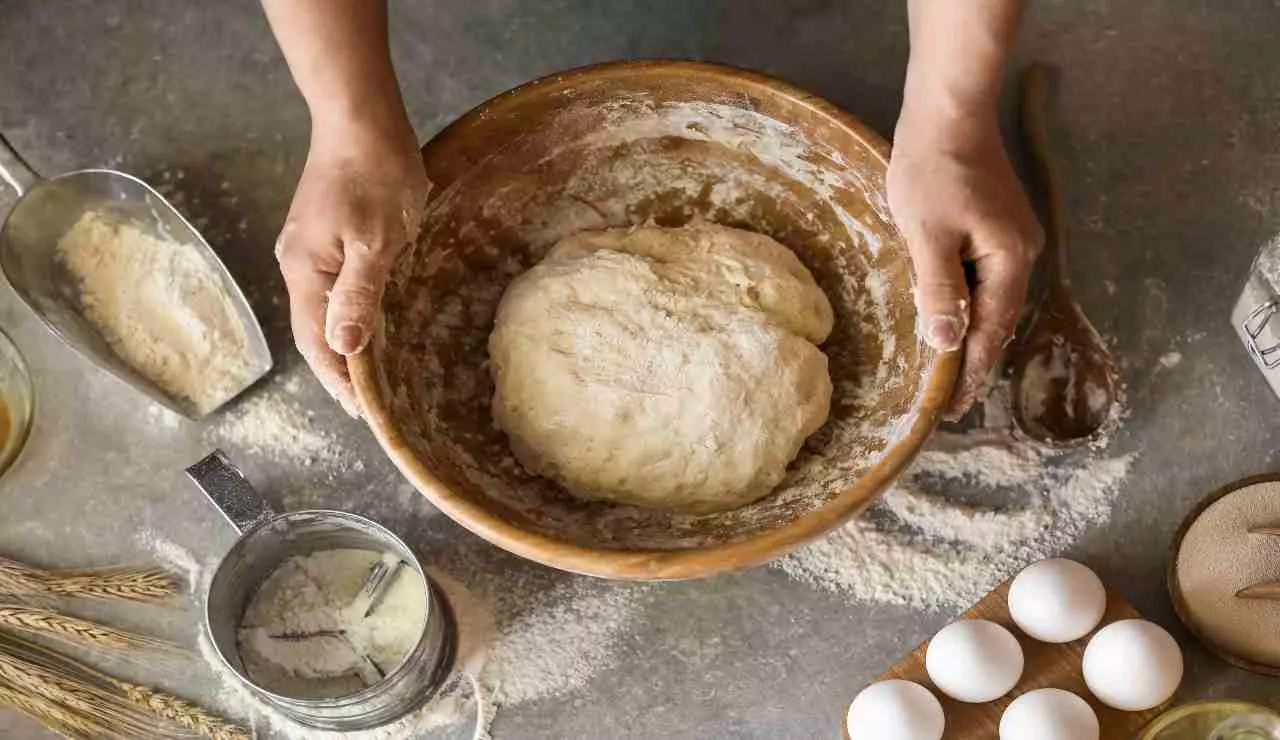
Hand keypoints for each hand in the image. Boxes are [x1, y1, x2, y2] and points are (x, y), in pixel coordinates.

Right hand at [275, 115, 426, 415]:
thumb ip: (358, 295)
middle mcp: (297, 264)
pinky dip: (349, 315)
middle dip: (338, 370)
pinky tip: (370, 325)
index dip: (337, 381)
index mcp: (305, 271)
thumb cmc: (375, 174)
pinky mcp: (324, 235)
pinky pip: (332, 289)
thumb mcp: (376, 240)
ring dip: (343, 344)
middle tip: (370, 403)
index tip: (363, 412)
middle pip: (313, 331)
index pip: (314, 343)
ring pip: (322, 311)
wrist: (361, 117)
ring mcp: (308, 249)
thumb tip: (342, 348)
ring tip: (372, 375)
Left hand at [887, 108, 1042, 419]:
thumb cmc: (933, 170)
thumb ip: (938, 289)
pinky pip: (983, 277)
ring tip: (949, 370)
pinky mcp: (996, 226)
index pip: (991, 331)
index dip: (972, 372)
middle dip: (974, 359)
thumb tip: (947, 344)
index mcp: (1010, 260)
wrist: (948, 112)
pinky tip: (950, 317)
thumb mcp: (927, 234)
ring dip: (971, 332)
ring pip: (990, 299)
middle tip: (950, 402)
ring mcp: (1012, 238)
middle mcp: (1022, 253)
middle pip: (997, 318)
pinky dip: (967, 302)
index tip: (954, 409)